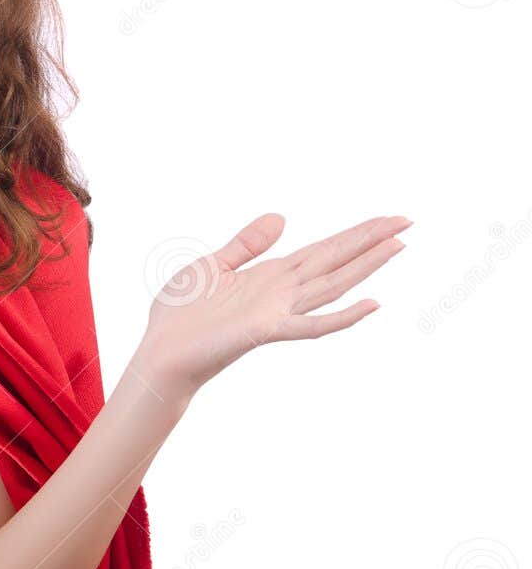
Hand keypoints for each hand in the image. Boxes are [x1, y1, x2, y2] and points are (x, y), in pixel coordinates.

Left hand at [132, 212, 411, 401]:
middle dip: (370, 241)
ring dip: (365, 267)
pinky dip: (341, 318)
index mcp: (271, 275)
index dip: (355, 234)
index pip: (323, 250)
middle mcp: (281, 292)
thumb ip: (247, 243)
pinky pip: (310, 326)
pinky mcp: (265, 331)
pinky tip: (371, 305)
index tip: (388, 218)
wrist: (160, 351)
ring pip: (332, 286)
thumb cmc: (182, 314)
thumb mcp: (213, 264)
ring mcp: (277, 312)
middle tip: (408, 220)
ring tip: (398, 246)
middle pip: (335, 261)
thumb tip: (282, 217)